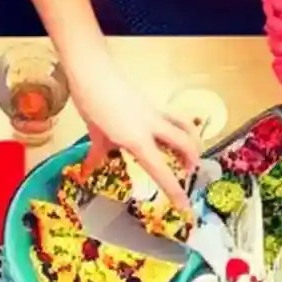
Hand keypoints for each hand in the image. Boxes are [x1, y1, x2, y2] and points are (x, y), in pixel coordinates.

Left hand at [67, 51, 200, 208]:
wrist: (92, 73)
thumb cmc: (91, 103)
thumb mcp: (94, 134)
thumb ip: (98, 153)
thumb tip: (89, 169)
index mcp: (136, 139)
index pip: (160, 171)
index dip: (175, 191)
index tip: (185, 208)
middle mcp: (151, 126)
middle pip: (184, 143)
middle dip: (191, 160)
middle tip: (189, 173)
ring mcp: (153, 112)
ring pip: (184, 126)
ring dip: (191, 140)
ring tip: (188, 153)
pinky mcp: (150, 103)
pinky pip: (171, 117)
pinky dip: (175, 126)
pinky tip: (165, 133)